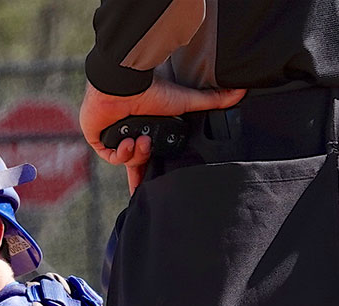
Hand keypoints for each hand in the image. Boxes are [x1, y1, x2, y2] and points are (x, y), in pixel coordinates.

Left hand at [81, 78, 245, 193]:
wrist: (124, 84)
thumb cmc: (152, 90)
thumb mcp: (186, 101)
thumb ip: (211, 101)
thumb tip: (240, 93)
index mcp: (149, 129)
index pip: (151, 158)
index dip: (153, 174)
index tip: (159, 188)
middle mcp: (131, 133)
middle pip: (137, 164)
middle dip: (145, 166)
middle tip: (150, 155)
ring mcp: (114, 136)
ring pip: (126, 160)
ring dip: (135, 154)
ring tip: (140, 141)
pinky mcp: (98, 138)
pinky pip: (110, 156)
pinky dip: (120, 153)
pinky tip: (127, 142)